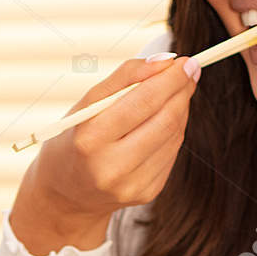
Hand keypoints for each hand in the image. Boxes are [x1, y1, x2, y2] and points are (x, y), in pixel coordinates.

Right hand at [9, 53, 197, 252]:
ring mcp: (132, 185)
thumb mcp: (87, 104)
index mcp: (90, 140)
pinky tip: (165, 120)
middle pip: (165, 120)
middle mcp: (111, 167)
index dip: (170, 79)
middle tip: (189, 70)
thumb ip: (124, 77)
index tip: (184, 61)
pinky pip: (172, 153)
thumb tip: (165, 61)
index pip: (142, 102)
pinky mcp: (147, 193)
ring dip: (180, 108)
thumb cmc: (77, 138)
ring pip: (174, 136)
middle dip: (182, 91)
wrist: (67, 193)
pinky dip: (174, 130)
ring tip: (176, 92)